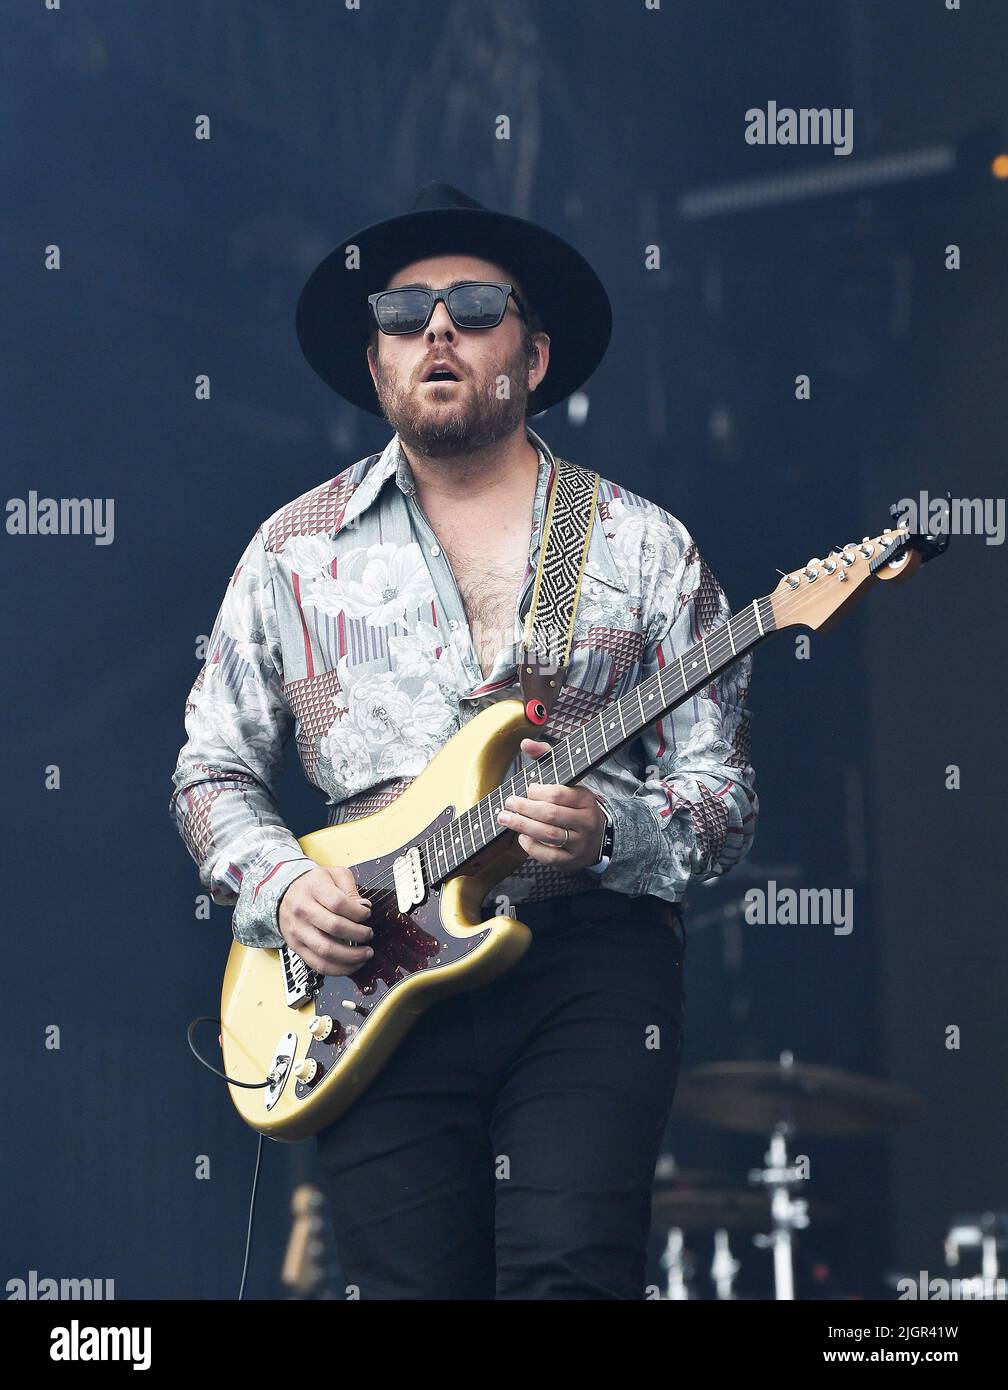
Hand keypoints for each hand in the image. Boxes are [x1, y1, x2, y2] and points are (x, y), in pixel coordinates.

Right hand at [277, 865, 373, 975]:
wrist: (284, 894)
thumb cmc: (313, 885)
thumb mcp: (333, 874)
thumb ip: (350, 888)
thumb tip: (363, 907)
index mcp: (314, 888)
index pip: (338, 903)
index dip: (357, 912)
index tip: (367, 914)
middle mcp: (302, 910)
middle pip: (334, 927)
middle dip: (358, 934)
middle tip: (369, 934)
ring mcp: (298, 931)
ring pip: (326, 950)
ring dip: (351, 956)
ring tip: (366, 953)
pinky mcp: (296, 947)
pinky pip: (318, 965)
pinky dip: (338, 969)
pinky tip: (352, 965)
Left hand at [495, 737, 605, 870]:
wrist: (599, 838)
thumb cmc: (576, 806)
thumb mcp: (568, 780)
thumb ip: (547, 758)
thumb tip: (525, 743)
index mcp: (586, 799)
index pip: (558, 794)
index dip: (537, 792)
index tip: (527, 789)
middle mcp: (586, 821)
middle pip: (550, 815)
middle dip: (524, 809)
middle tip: (508, 803)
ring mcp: (579, 843)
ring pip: (548, 835)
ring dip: (522, 826)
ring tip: (505, 818)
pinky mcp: (571, 861)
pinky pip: (548, 856)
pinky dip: (531, 846)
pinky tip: (521, 837)